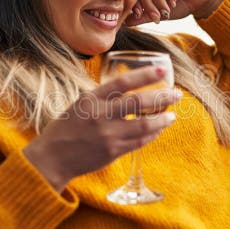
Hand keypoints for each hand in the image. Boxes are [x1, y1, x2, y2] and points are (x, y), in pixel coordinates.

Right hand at [22, 66, 179, 191]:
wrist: (53, 158)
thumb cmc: (66, 128)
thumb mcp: (81, 104)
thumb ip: (103, 97)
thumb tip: (130, 88)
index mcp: (91, 99)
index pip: (122, 82)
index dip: (144, 75)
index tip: (161, 70)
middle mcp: (100, 116)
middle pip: (138, 102)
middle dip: (162, 97)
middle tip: (177, 94)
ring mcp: (108, 135)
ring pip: (144, 125)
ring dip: (162, 119)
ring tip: (172, 115)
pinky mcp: (113, 152)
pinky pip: (139, 142)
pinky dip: (152, 134)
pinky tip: (158, 129)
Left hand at [124, 0, 223, 25]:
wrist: (201, 2)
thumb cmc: (181, 7)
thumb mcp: (160, 14)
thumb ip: (144, 16)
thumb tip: (126, 23)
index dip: (136, 4)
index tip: (138, 16)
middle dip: (148, 5)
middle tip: (156, 18)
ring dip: (159, 1)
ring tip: (166, 12)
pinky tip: (173, 2)